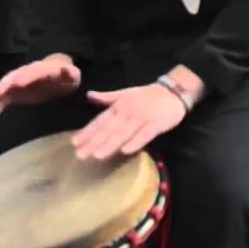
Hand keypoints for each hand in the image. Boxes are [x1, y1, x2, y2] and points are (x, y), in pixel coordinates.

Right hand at [0, 53, 81, 116]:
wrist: (58, 76)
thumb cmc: (66, 76)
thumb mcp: (72, 75)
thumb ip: (69, 73)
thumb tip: (66, 70)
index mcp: (43, 69)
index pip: (34, 71)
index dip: (26, 76)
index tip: (18, 83)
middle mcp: (28, 73)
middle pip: (15, 76)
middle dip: (7, 84)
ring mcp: (20, 82)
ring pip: (7, 85)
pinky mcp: (16, 92)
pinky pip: (6, 96)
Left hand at [72, 83, 186, 159]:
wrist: (173, 91)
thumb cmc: (147, 95)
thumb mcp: (126, 93)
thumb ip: (107, 97)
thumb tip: (89, 95)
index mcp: (119, 105)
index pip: (101, 120)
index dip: (88, 132)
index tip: (75, 143)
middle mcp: (128, 111)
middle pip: (109, 129)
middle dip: (94, 143)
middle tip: (81, 155)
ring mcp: (142, 118)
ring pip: (124, 133)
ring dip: (110, 144)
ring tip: (97, 156)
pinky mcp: (157, 124)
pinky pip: (145, 134)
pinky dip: (135, 142)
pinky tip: (125, 151)